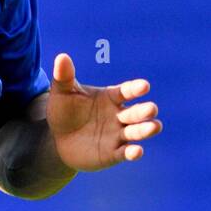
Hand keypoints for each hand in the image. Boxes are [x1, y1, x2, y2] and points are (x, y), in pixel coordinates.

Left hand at [47, 52, 162, 171]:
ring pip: (137, 132)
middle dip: (145, 111)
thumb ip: (64, 77)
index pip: (127, 91)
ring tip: (153, 127)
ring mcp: (118, 135)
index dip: (136, 88)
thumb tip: (61, 57)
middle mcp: (119, 115)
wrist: (57, 139)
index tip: (144, 86)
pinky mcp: (113, 153)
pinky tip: (136, 151)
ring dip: (145, 130)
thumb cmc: (64, 111)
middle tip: (151, 109)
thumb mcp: (62, 93)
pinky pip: (125, 153)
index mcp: (111, 97)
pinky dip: (132, 152)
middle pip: (137, 112)